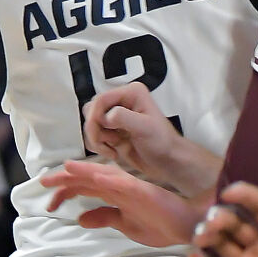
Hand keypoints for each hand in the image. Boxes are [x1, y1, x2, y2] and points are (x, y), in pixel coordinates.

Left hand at [41, 160, 201, 247]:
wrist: (187, 226)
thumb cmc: (160, 223)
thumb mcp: (125, 225)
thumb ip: (104, 218)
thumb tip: (80, 218)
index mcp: (115, 194)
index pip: (85, 189)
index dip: (65, 193)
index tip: (49, 204)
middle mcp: (120, 187)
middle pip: (89, 179)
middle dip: (65, 180)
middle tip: (42, 182)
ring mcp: (132, 187)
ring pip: (104, 175)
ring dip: (84, 171)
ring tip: (65, 168)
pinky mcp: (145, 191)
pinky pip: (125, 183)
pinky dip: (110, 179)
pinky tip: (96, 176)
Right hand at [83, 83, 210, 190]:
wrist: (167, 163)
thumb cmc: (162, 143)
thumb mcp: (145, 127)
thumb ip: (122, 117)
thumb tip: (104, 117)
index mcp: (131, 93)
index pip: (101, 99)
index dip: (95, 116)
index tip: (98, 132)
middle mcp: (122, 102)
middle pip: (91, 110)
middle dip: (95, 129)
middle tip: (107, 143)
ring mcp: (115, 118)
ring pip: (90, 124)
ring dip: (96, 139)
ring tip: (112, 149)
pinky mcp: (112, 132)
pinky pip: (94, 136)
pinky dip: (98, 146)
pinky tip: (113, 153)